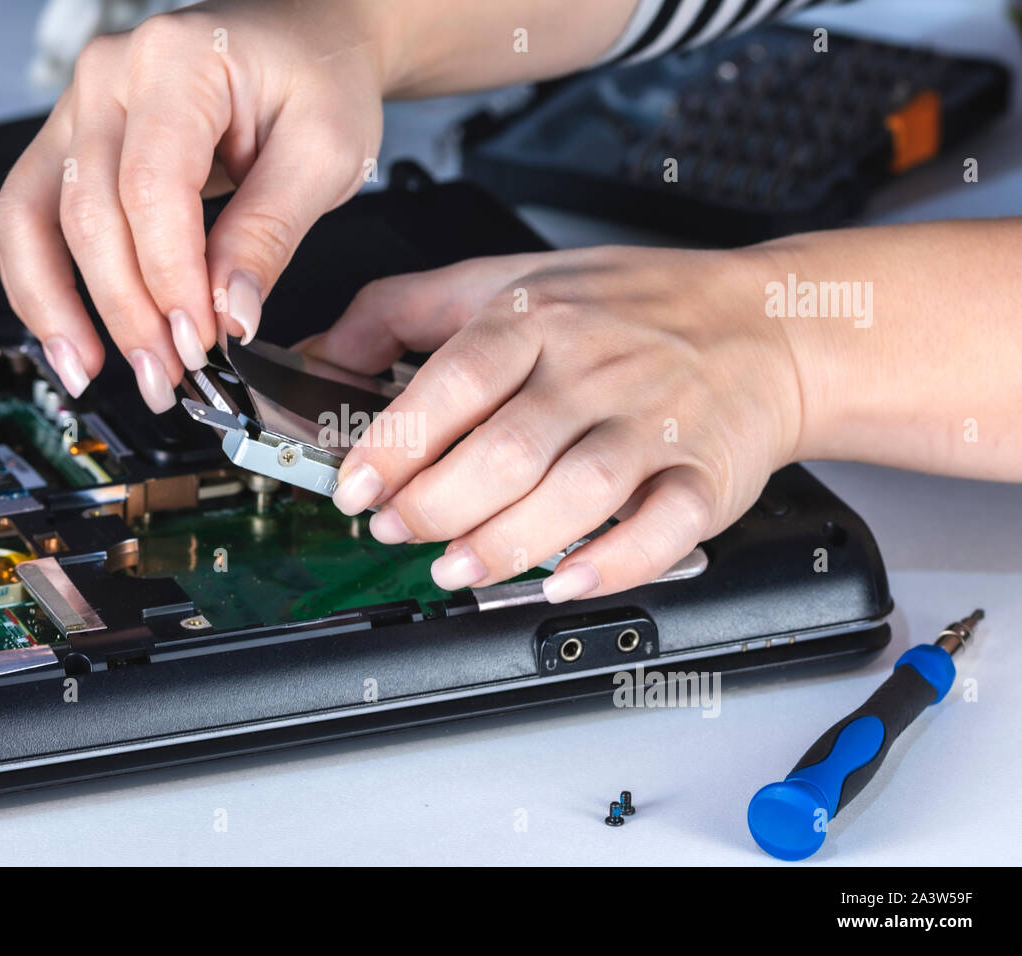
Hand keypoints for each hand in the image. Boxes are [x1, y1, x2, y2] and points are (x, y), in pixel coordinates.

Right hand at [0, 0, 384, 410]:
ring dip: (61, 308)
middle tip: (167, 374)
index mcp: (178, 60)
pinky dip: (43, 284)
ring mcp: (81, 107)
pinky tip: (73, 337)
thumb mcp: (325, 152)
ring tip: (95, 372)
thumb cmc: (317, 79)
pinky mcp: (74, 143)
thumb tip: (230, 313)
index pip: (153, 188)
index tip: (201, 339)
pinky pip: (30, 217)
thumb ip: (270, 232)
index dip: (170, 277)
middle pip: (91, 212)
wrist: (307, 43)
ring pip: (35, 218)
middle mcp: (112, 77)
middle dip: (128, 309)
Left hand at [304, 245, 803, 601]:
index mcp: (538, 318)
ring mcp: (653, 423)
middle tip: (397, 531)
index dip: (397, 442)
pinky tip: (567, 579)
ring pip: (578, 490)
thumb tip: (319, 353)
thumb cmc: (627, 307)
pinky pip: (663, 525)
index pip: (456, 382)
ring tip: (455, 568)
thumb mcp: (508, 278)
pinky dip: (615, 561)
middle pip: (507, 446)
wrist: (763, 324)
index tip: (355, 487)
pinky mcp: (703, 475)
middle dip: (437, 503)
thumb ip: (405, 311)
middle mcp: (595, 368)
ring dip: (506, 540)